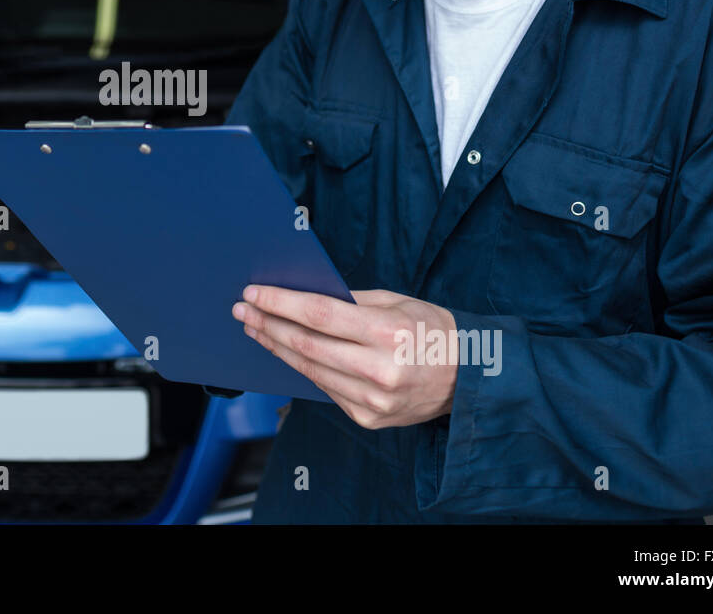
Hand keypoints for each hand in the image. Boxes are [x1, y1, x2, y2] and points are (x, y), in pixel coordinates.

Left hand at [232, 286, 458, 429]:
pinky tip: (285, 352)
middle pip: (307, 345)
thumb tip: (301, 296)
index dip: (281, 303)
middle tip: (242, 310)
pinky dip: (303, 368)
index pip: (319, 315)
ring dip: (276, 348)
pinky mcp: (368, 419)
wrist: (469, 377)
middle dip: (268, 325)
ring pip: (310, 370)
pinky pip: (325, 388)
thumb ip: (350, 302)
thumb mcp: (397, 302)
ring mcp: (372, 401)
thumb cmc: (432, 330)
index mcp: (389, 334)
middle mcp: (379, 371)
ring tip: (256, 329)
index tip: (253, 293)